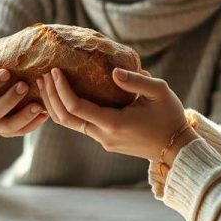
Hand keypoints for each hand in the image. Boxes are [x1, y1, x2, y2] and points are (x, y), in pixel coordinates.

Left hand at [37, 67, 194, 161]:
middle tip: (44, 75)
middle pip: (65, 118)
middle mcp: (104, 135)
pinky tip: (63, 96)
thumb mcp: (160, 92)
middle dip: (51, 96)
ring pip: (70, 124)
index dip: (61, 89)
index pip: (76, 107)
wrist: (176, 149)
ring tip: (48, 84)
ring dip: (56, 104)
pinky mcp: (105, 141)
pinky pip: (80, 126)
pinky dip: (68, 111)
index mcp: (115, 123)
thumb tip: (113, 71)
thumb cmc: (170, 117)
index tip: (55, 70)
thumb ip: (136, 81)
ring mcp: (103, 140)